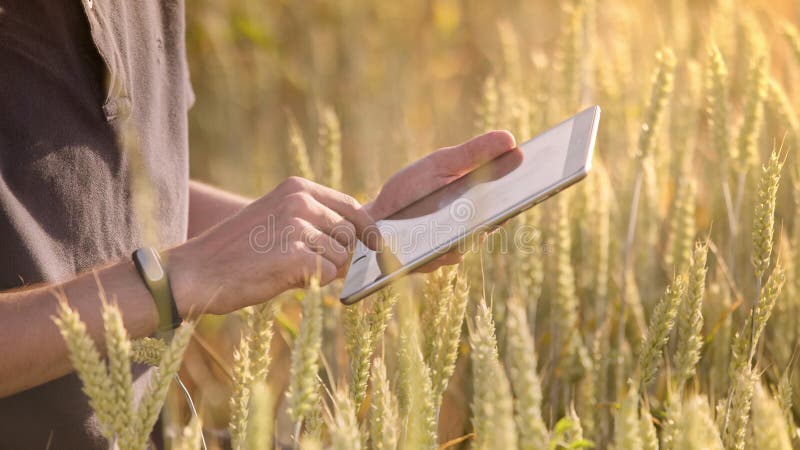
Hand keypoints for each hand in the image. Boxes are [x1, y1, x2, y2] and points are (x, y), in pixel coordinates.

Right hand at [169, 177, 380, 315]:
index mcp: (296, 187)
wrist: (196, 272)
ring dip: (323, 270)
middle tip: (305, 265)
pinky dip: (314, 283)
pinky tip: (284, 279)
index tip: (377, 245)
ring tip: (286, 269)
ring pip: (341, 255)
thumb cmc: (236, 251)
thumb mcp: (274, 218)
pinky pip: (329, 273)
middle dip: (339, 254)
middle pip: (350, 233)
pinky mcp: (296, 256)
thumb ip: (311, 220)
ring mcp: (298, 227)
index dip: (368, 228)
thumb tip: (360, 239)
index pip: (351, 204)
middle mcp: (300, 201)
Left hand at [367, 130, 516, 269]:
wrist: (373, 218)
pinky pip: (442, 255)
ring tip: (480, 218)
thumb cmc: (411, 189)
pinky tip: (442, 237)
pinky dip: (443, 245)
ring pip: (469, 242)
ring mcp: (451, 249)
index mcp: (478, 204)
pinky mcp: (429, 261)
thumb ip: (474, 154)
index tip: (544, 179)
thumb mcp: (442, 165)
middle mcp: (470, 231)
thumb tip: (511, 139)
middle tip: (515, 196)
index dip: (528, 192)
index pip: (510, 199)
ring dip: (472, 231)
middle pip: (494, 222)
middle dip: (505, 211)